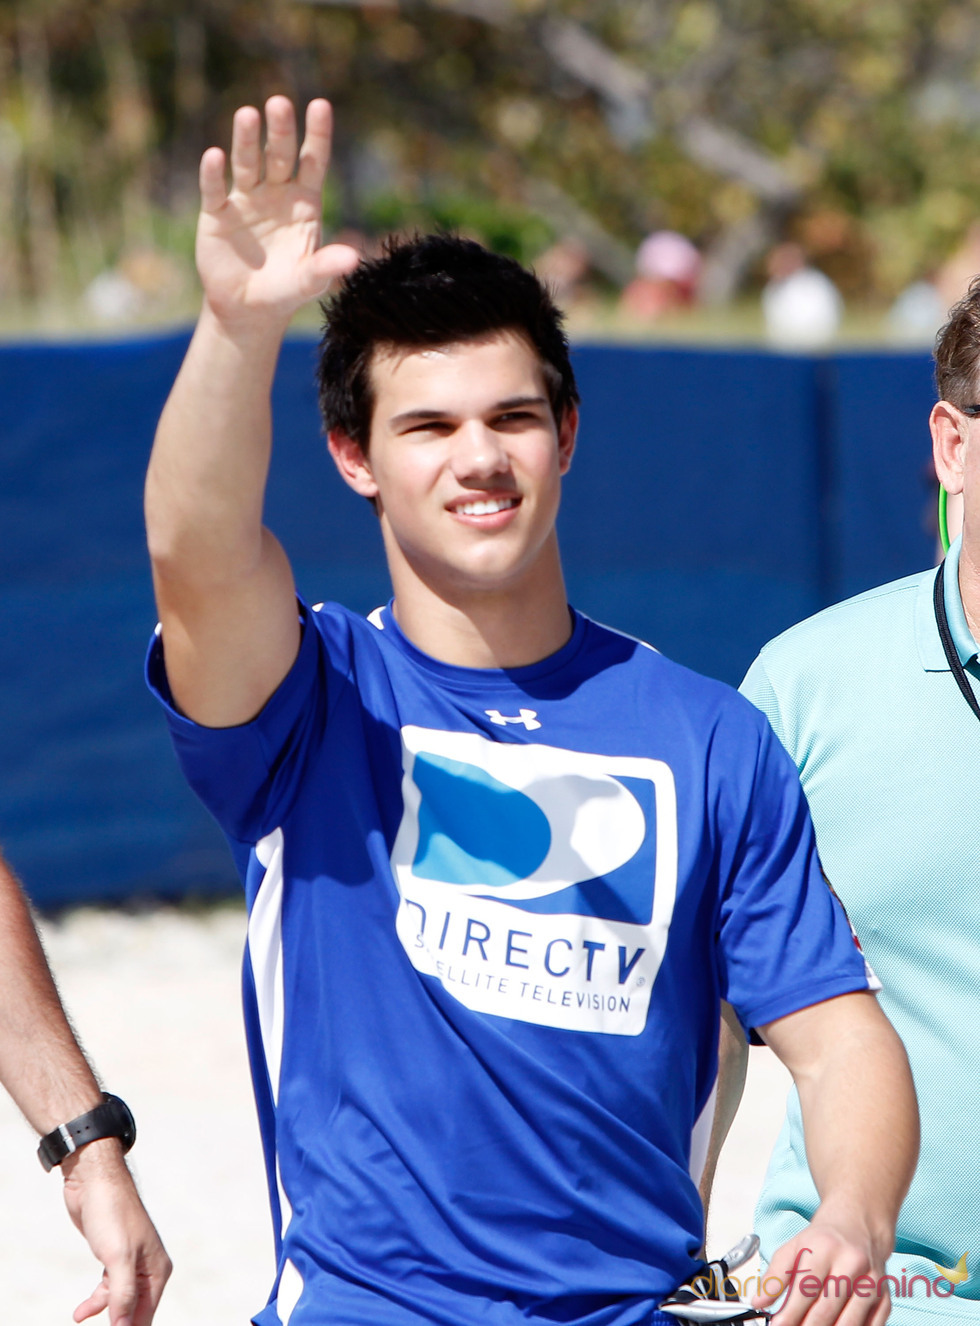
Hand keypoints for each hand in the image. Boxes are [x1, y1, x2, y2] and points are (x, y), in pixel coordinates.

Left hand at [61, 1140, 170, 1325]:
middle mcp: (148, 1267)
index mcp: (157, 1269)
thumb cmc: (111, 1213)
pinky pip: (108, 1288)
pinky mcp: (113, 1256)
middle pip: (134, 1310)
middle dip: (118, 1322)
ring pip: (119, 1300)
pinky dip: (96, 1300)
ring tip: (80, 1316)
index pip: (145, 1314)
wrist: (93, 1181)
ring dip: (102, 1311)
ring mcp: (130, 1261)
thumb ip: (123, 1294)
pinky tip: (81, 1312)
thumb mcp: (118, 1258)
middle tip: (97, 1325)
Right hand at [197, 95, 358, 329]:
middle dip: (279, 130)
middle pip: (279, 155)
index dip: (317, 134)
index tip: (320, 105)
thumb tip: (353, 258)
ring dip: (246, 140)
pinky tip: (215, 156)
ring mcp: (246, 199)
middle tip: (279, 103)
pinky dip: (213, 174)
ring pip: (247, 163)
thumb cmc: (286, 290)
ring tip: (247, 115)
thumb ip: (326, 266)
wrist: (248, 309)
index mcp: (304, 202)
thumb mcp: (310, 281)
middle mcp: (276, 193)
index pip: (313, 162)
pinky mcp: (217, 213)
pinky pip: (215, 190)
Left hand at [754, 1215, 890, 1325]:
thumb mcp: (794, 1247)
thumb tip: (759, 1302)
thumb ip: (775, 1275)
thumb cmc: (824, 1240)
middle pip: (826, 1310)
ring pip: (849, 1323)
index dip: (789, 1314)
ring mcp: (872, 1283)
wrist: (859, 1225)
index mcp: (825, 1249)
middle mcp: (852, 1264)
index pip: (805, 1289)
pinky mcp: (885, 1298)